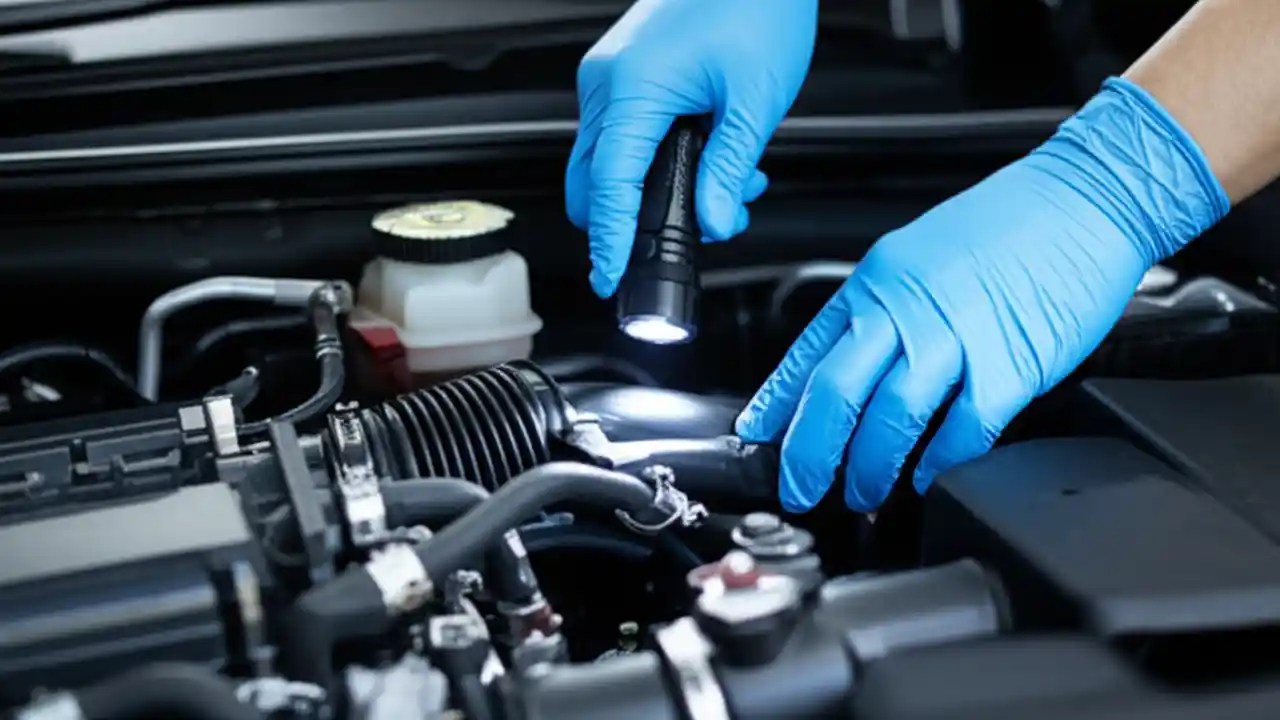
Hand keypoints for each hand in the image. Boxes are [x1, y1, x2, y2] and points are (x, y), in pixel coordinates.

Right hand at [566, 0, 817, 297]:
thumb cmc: (755, 2)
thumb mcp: (755, 99)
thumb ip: (730, 169)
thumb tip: (715, 222)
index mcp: (632, 89)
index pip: (609, 186)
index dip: (611, 240)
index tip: (610, 276)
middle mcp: (607, 83)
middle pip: (593, 182)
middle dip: (635, 221)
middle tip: (688, 240)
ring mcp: (611, 76)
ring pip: (611, 161)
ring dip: (658, 190)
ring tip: (728, 188)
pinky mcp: (624, 72)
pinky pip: (624, 132)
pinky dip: (658, 159)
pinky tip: (712, 157)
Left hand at [735, 78, 1229, 512]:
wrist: (1088, 193)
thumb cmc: (1013, 222)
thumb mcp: (919, 254)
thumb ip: (883, 310)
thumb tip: (849, 362)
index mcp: (877, 282)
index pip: (807, 354)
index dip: (777, 405)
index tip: (758, 437)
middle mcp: (906, 309)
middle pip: (835, 395)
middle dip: (808, 455)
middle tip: (799, 487)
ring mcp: (957, 338)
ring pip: (890, 420)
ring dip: (868, 470)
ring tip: (861, 495)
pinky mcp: (1011, 366)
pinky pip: (962, 432)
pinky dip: (940, 464)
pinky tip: (928, 477)